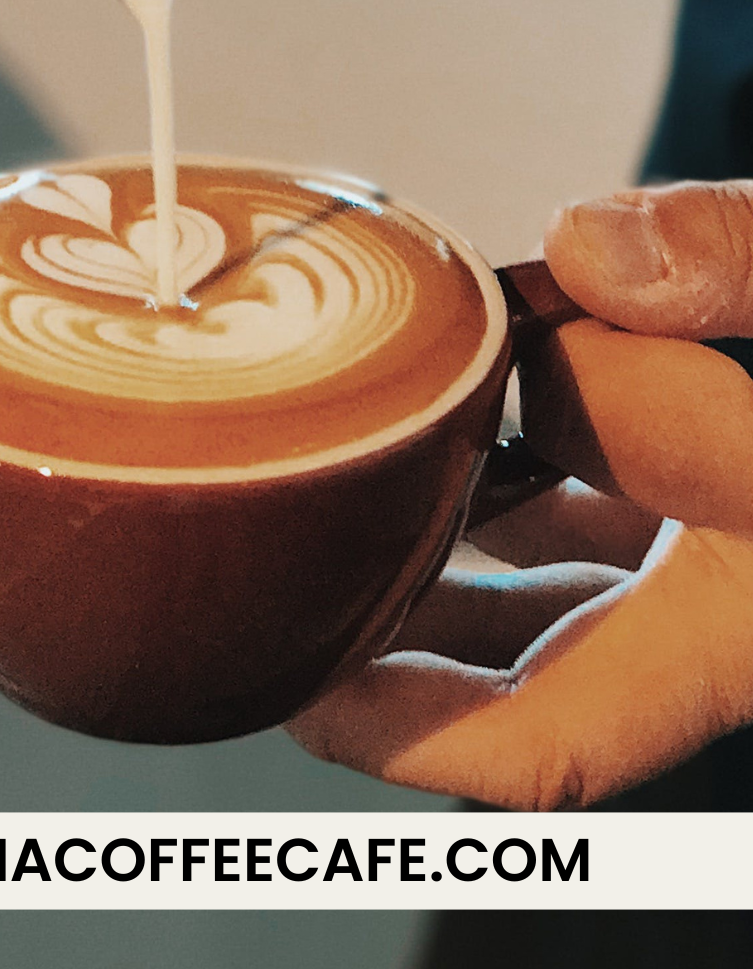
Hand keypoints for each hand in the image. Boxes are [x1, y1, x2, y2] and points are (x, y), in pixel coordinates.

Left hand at [291, 181, 752, 809]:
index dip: (407, 748)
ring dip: (450, 541)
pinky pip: (605, 505)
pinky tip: (480, 389)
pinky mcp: (739, 489)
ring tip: (350, 462)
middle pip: (522, 674)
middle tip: (282, 549)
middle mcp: (734, 602)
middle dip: (397, 635)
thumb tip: (588, 240)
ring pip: (553, 587)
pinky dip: (530, 458)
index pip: (552, 748)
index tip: (294, 685)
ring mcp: (735, 550)